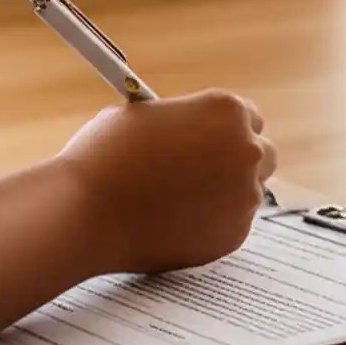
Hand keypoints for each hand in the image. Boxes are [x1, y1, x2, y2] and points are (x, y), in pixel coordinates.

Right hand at [57, 89, 277, 273]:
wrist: (83, 212)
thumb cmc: (101, 158)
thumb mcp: (141, 116)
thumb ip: (179, 123)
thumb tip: (187, 130)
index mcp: (227, 110)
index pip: (249, 117)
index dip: (227, 131)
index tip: (214, 142)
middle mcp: (246, 149)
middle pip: (261, 154)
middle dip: (239, 163)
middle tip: (209, 174)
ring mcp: (245, 194)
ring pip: (245, 194)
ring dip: (222, 197)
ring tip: (176, 203)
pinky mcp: (235, 233)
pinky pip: (230, 225)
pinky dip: (209, 226)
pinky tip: (172, 224)